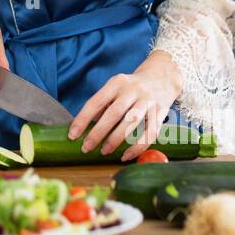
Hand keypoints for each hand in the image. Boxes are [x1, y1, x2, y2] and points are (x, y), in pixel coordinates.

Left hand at [67, 51, 183, 160]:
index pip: (96, 101)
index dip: (83, 119)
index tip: (72, 135)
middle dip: (98, 132)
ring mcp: (149, 101)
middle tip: (86, 147)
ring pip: (132, 122)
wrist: (162, 77)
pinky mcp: (161, 112)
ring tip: (104, 151)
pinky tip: (125, 156)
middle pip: (114, 112)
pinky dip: (137, 147)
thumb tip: (85, 127)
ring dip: (116, 139)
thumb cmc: (131, 88)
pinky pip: (150, 133)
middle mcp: (134, 90)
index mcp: (117, 82)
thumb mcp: (115, 88)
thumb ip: (102, 105)